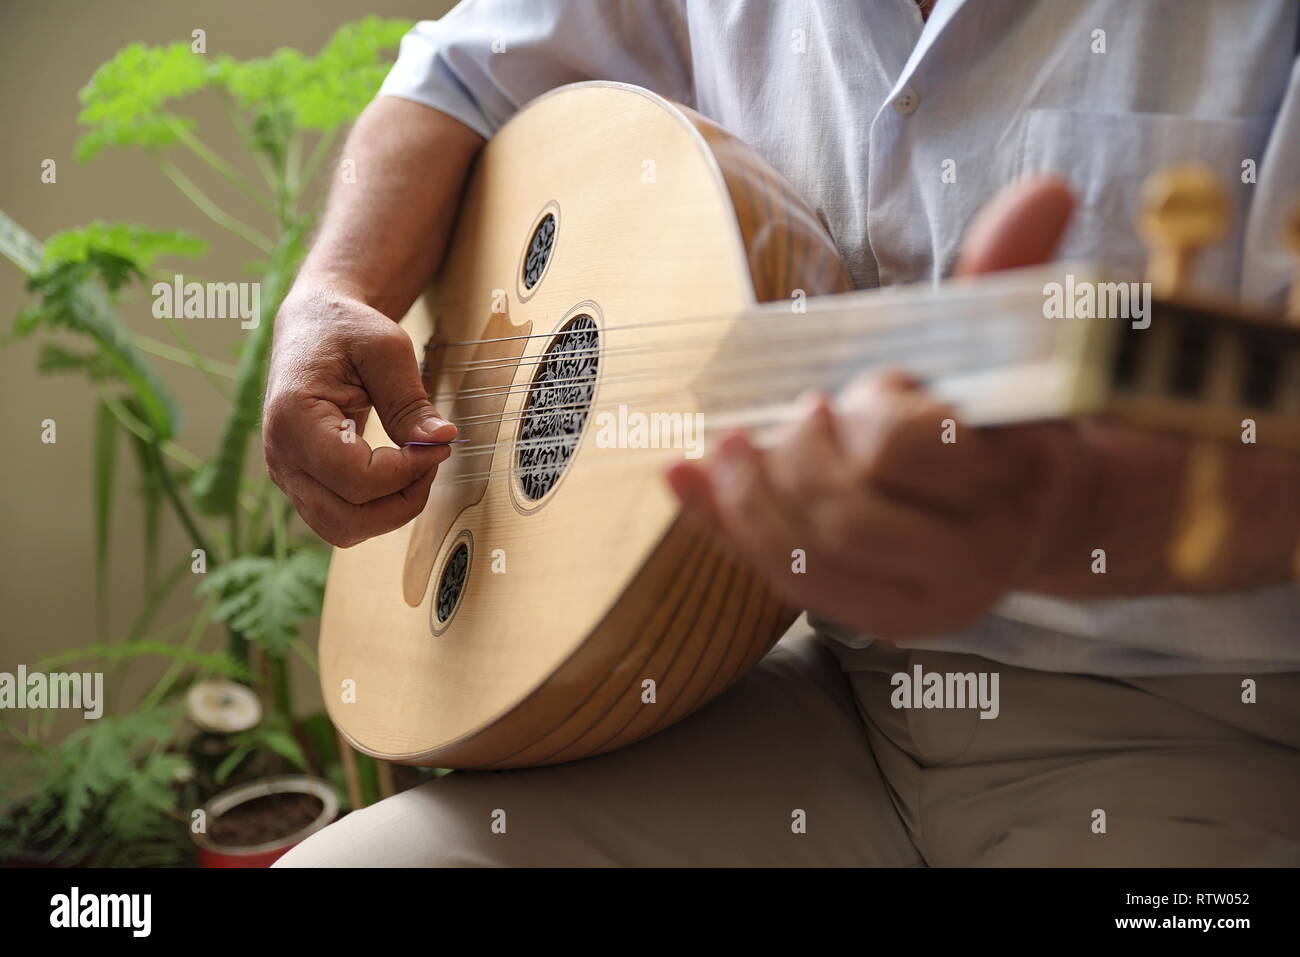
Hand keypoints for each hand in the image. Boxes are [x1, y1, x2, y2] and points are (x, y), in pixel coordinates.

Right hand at [263, 282, 456, 546]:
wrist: (314, 326)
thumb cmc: (346, 330)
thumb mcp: (385, 349)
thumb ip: (410, 400)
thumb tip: (443, 439)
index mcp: (293, 419)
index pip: (355, 478)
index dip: (407, 471)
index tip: (439, 444)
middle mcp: (281, 457)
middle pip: (346, 520)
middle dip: (402, 501)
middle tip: (431, 459)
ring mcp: (288, 476)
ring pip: (343, 530)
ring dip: (390, 512)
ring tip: (416, 467)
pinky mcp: (301, 483)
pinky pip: (340, 520)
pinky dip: (376, 510)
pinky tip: (398, 474)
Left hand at [666, 177, 1092, 638]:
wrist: (1041, 514)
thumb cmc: (1011, 421)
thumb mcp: (1018, 347)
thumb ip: (1015, 271)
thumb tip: (1045, 187)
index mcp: (1012, 485)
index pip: (904, 449)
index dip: (873, 409)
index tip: (883, 383)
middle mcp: (971, 562)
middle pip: (844, 515)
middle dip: (801, 455)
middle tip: (804, 411)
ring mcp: (917, 603)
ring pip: (804, 560)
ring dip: (748, 493)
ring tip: (730, 443)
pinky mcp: (873, 621)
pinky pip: (782, 582)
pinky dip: (720, 525)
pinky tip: (681, 477)